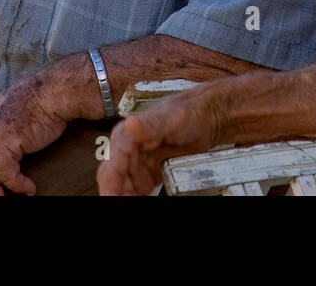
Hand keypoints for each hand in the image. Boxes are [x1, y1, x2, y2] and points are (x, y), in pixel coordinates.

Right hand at [97, 91, 222, 195]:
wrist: (205, 119)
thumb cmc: (187, 112)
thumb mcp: (170, 118)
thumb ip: (151, 123)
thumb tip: (131, 124)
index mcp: (126, 136)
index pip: (112, 166)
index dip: (110, 186)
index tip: (112, 197)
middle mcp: (127, 151)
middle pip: (114, 181)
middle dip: (115, 194)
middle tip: (125, 203)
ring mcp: (137, 165)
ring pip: (123, 189)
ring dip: (124, 197)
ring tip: (133, 203)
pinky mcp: (147, 176)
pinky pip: (137, 193)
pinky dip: (136, 198)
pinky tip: (141, 200)